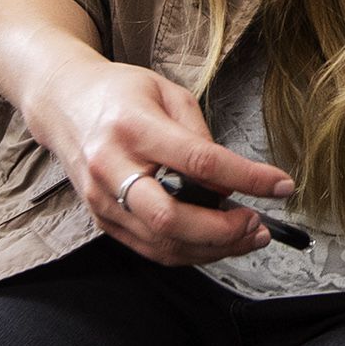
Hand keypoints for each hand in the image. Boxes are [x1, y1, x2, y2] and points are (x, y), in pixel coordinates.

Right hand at [22, 57, 296, 266]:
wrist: (63, 104)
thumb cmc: (120, 94)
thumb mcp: (167, 93)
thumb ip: (200, 137)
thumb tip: (229, 183)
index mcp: (132, 128)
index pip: (199, 161)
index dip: (247, 178)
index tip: (281, 185)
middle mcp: (112, 168)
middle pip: (171, 218)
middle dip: (223, 231)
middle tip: (257, 223)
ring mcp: (102, 200)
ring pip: (162, 243)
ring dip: (212, 248)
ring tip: (248, 236)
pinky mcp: (102, 220)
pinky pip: (150, 249)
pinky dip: (189, 251)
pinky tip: (216, 242)